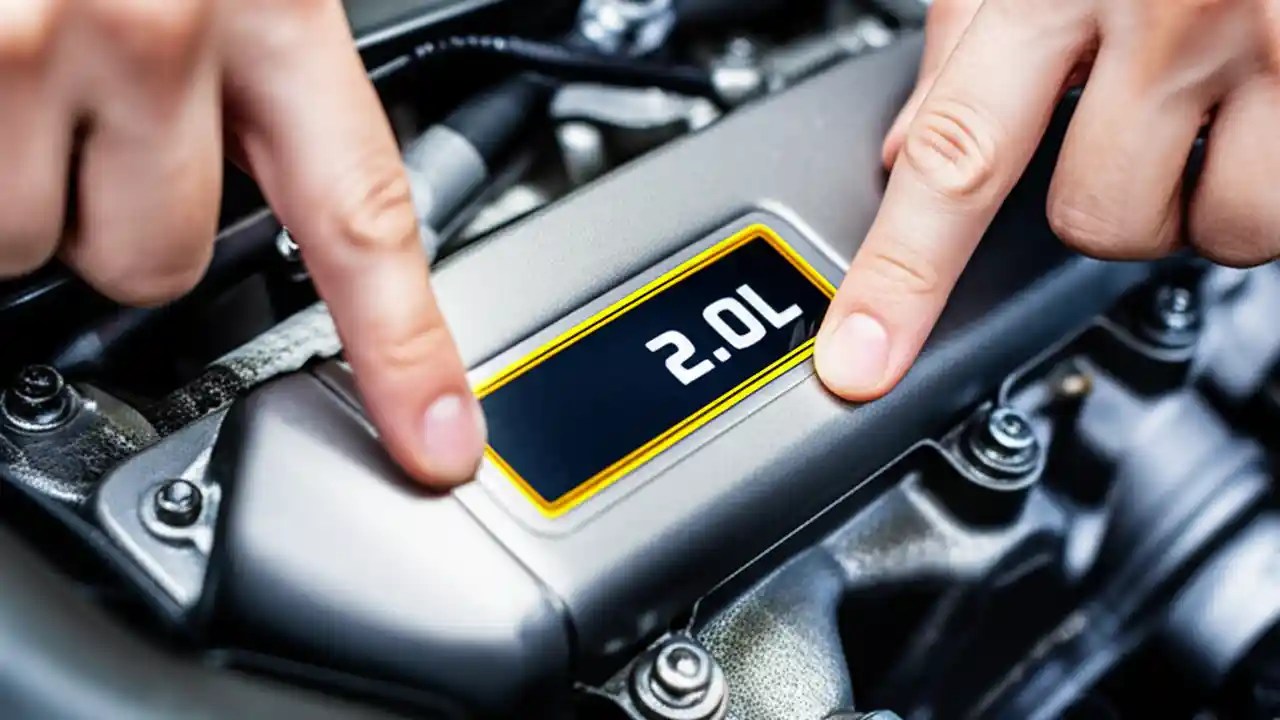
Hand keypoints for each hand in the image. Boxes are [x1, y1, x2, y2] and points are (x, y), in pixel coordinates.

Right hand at [0, 0, 484, 487]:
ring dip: (21, 184)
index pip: (364, 216)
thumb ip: (250, 71)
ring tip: (18, 61)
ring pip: (34, 242)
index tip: (438, 440)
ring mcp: (28, 41)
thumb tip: (244, 187)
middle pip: (163, 260)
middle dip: (123, 215)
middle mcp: (153, 24)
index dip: (406, 350)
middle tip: (93, 113)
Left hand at [815, 0, 1279, 400]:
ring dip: (1210, 197)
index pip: (957, 156)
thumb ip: (971, 30)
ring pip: (1219, 231)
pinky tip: (1271, 100)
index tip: (860, 358)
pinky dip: (1278, 174)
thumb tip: (911, 150)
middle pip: (1095, 220)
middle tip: (1132, 120)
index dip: (901, 276)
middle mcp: (1173, 13)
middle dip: (1106, 196)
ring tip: (1220, 104)